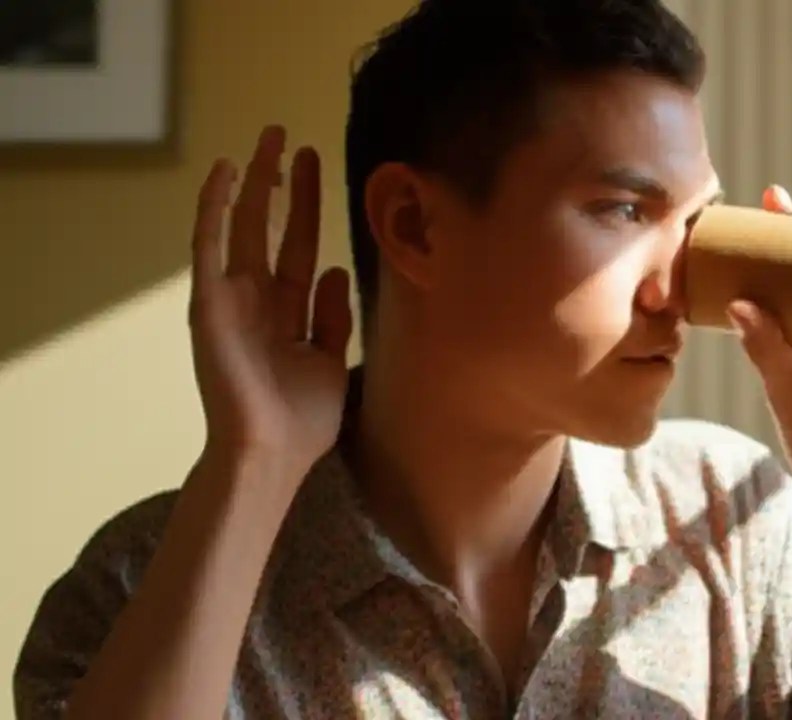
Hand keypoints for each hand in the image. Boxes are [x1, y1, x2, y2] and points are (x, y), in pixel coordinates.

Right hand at [188, 125, 352, 478]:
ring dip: (253, 182)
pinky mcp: (209, 303)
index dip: (309, 205)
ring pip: (243, 225)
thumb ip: (332, 316)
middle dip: (281, 182)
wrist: (273, 453)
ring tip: (267, 141)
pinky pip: (209, 246)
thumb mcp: (330, 359)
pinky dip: (214, 208)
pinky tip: (225, 173)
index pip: (301, 245)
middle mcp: (259, 298)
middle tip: (288, 136)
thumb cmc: (302, 419)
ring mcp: (232, 298)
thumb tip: (335, 270)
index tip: (317, 165)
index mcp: (288, 311)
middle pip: (273, 226)